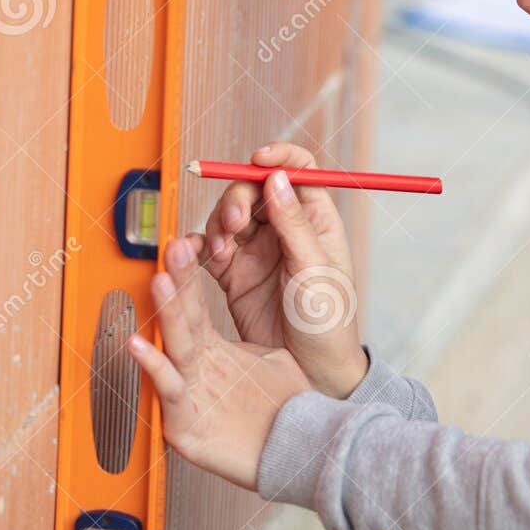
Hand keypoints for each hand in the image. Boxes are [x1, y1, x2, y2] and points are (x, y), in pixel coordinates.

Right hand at [128, 237, 310, 488]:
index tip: (184, 243)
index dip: (188, 277)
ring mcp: (191, 398)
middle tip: (172, 247)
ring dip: (167, 315)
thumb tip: (261, 300)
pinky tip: (141, 345)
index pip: (196, 308)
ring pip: (177, 349)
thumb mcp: (274, 362)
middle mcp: (199, 373)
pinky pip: (172, 392)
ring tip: (158, 282)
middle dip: (177, 283)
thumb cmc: (285, 413)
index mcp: (215, 355)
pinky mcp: (187, 428)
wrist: (298, 456)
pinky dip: (157, 369)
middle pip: (184, 321)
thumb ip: (258, 335)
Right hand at [193, 141, 367, 397]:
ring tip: (222, 248)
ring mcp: (257, 251)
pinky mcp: (234, 275)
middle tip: (235, 221)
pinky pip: (210, 249)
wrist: (313, 372)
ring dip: (219, 224)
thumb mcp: (315, 270)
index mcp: (315, 220)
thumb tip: (278, 178)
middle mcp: (284, 229)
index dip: (278, 157)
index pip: (297, 171)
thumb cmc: (329, 323)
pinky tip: (200, 257)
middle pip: (253, 190)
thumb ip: (294, 224)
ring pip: (229, 216)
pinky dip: (201, 248)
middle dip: (238, 197)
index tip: (259, 159)